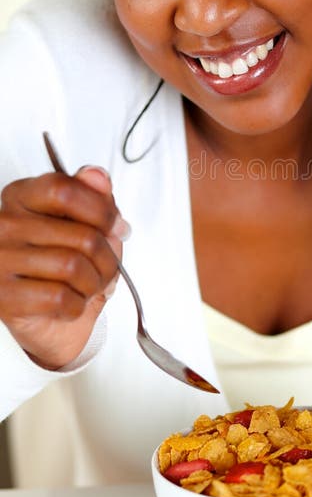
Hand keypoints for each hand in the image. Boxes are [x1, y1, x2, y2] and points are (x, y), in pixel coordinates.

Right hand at [0, 166, 127, 369]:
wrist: (49, 320)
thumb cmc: (66, 267)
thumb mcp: (86, 225)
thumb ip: (94, 196)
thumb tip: (97, 176)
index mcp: (22, 197)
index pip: (64, 190)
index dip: (101, 211)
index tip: (115, 227)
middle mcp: (4, 224)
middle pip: (81, 235)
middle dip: (107, 259)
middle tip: (105, 268)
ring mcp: (0, 260)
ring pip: (73, 266)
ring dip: (94, 283)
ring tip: (88, 286)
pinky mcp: (4, 298)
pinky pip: (60, 297)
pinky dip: (77, 306)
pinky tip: (70, 303)